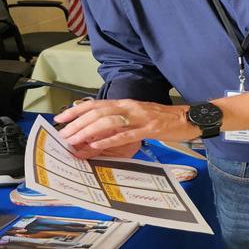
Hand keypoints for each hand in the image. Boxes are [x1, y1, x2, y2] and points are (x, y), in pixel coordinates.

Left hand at [55, 99, 196, 154]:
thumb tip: (99, 130)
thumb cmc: (164, 120)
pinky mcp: (149, 128)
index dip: (75, 110)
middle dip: (77, 124)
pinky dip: (108, 140)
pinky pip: (125, 134)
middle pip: (96, 112)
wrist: (189, 118)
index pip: (95, 104)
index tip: (60, 118)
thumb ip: (121, 120)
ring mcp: (139, 117)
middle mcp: (129, 107)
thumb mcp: (139, 115)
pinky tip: (96, 146)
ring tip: (74, 142)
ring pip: (107, 122)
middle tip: (63, 136)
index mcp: (126, 103)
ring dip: (87, 132)